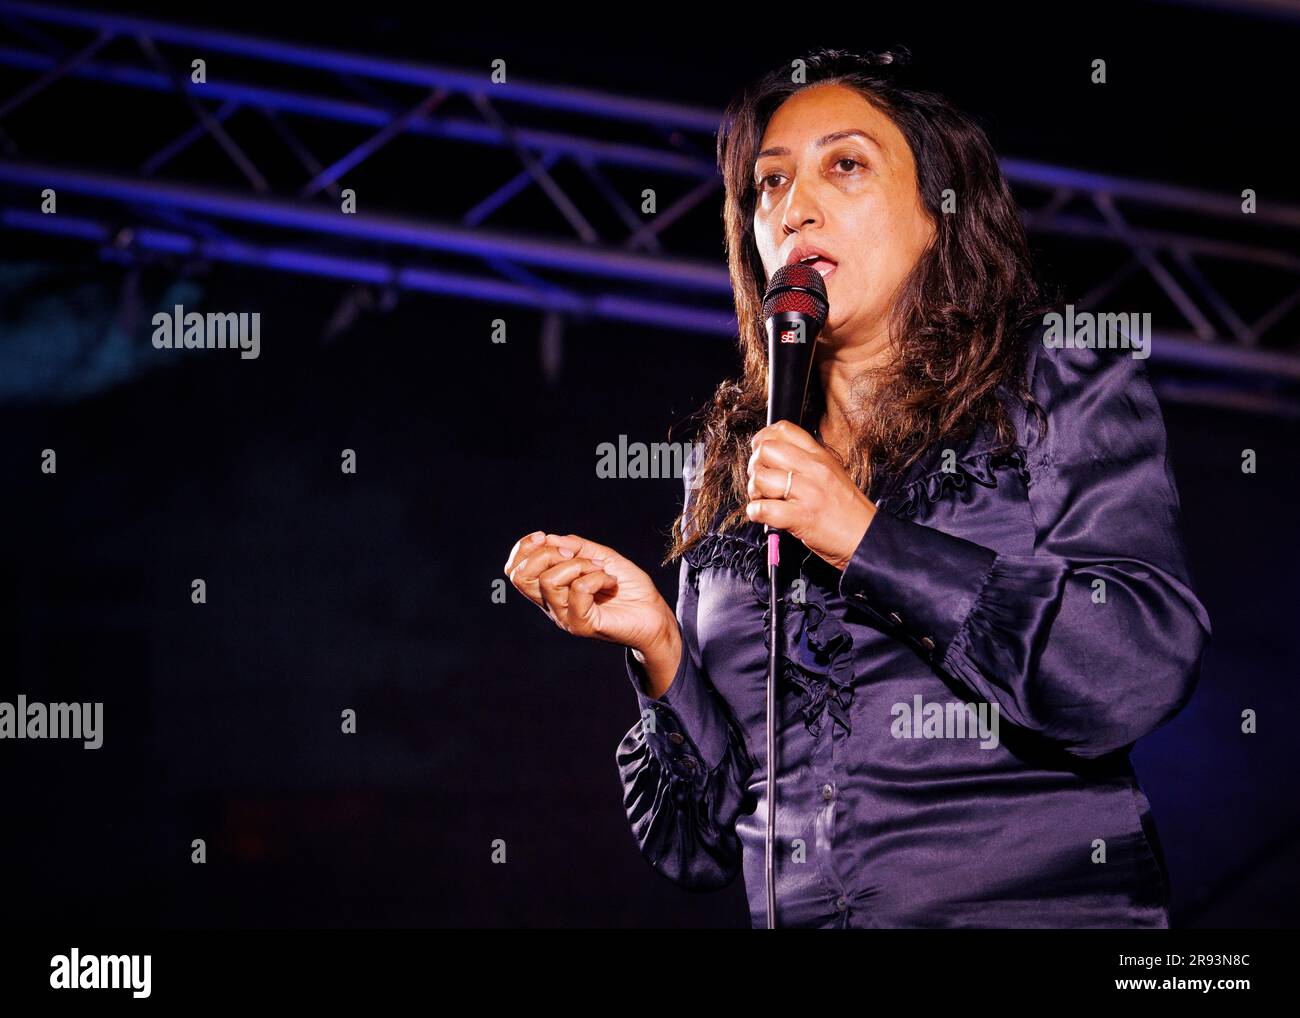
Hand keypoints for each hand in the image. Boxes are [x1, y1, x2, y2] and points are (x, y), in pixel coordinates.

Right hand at [503, 531, 678, 658]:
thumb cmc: (629, 588)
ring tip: (600, 570)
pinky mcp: (582, 625)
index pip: (515, 571)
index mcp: (551, 589)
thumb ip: (576, 548)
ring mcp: (565, 617)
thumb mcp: (601, 557)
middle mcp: (552, 605)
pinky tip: (611, 582)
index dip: (523, 548)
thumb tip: (549, 539)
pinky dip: (598, 576)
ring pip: (549, 580)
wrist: (655, 615)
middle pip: (521, 576)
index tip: (544, 536)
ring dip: (579, 565)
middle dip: (546, 554)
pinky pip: (579, 590)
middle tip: (574, 554)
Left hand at [746, 419, 876, 571]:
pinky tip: (765, 516)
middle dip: (756, 467)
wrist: (867, 538)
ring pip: (761, 479)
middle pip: (766, 450)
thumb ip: (806, 463)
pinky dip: (756, 514)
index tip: (762, 454)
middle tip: (762, 482)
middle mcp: (814, 470)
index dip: (764, 440)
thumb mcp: (832, 474)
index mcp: (820, 457)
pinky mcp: (801, 518)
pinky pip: (763, 509)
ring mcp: (808, 493)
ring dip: (755, 492)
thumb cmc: (847, 511)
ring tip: (765, 501)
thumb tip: (772, 459)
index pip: (783, 429)